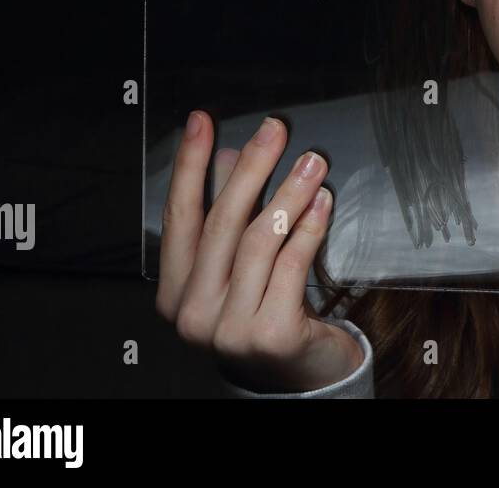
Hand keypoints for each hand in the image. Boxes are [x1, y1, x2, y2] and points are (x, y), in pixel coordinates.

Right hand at [154, 110, 364, 392]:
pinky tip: (322, 202)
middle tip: (274, 130)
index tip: (201, 122)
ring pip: (259, 241)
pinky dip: (310, 228)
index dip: (190, 165)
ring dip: (288, 193)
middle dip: (250, 168)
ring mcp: (229, 328)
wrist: (298, 377)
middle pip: (222, 223)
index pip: (179, 216)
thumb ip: (230, 219)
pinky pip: (292, 265)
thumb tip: (232, 155)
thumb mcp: (237, 269)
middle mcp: (193, 312)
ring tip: (311, 163)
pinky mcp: (271, 334)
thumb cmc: (267, 314)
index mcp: (175, 292)